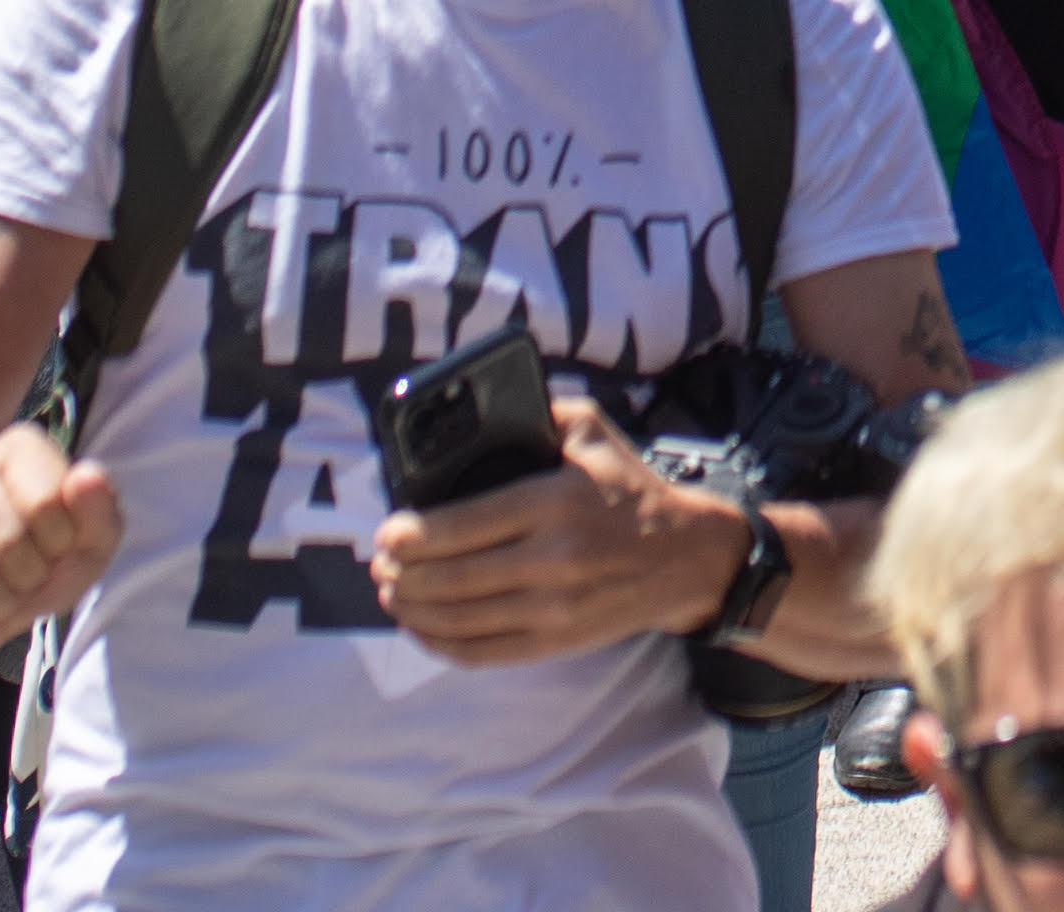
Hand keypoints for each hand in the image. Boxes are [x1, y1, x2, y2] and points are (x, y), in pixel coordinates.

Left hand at [376, 394, 757, 667]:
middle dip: (401, 574)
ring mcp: (552, 609)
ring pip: (458, 620)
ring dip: (411, 609)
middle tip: (379, 564)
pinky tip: (420, 626)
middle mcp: (551, 559)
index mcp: (553, 502)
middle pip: (450, 578)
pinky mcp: (554, 642)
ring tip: (390, 592)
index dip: (410, 536)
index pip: (461, 525)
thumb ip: (536, 413)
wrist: (684, 558)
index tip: (386, 535)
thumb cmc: (629, 489)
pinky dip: (439, 644)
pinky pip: (481, 653)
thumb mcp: (590, 432)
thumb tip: (475, 409)